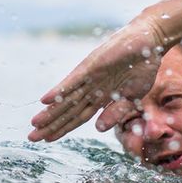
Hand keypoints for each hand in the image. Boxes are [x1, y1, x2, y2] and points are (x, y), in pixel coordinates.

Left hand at [28, 17, 166, 141]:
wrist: (149, 43)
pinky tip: (45, 100)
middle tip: (32, 137)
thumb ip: (116, 112)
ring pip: (67, 99)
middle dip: (51, 124)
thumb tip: (98, 129)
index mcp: (101, 98)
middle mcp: (91, 89)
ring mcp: (90, 78)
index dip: (63, 128)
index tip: (47, 139)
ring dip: (50, 112)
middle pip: (67, 111)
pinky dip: (60, 91)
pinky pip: (73, 81)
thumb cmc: (142, 67)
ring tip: (34, 124)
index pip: (77, 117)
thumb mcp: (132, 97)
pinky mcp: (91, 66)